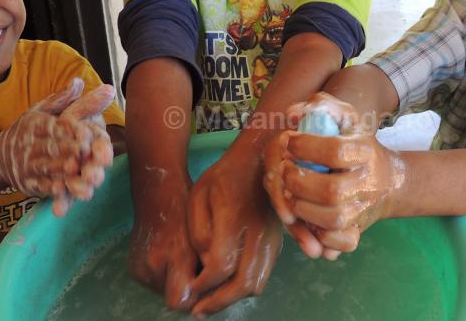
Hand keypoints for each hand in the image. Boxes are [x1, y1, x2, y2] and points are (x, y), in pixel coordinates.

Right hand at [0, 78, 115, 216]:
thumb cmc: (29, 130)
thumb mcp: (42, 111)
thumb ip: (63, 98)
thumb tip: (80, 80)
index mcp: (36, 123)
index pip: (55, 126)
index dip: (72, 130)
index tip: (88, 133)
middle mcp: (30, 143)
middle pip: (51, 147)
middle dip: (68, 150)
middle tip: (86, 152)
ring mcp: (27, 164)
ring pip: (46, 167)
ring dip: (60, 170)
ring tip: (75, 170)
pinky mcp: (27, 182)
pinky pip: (39, 186)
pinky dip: (49, 189)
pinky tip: (60, 191)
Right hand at [128, 179, 198, 310]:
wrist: (158, 194)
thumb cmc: (189, 211)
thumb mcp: (206, 236)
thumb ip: (208, 266)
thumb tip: (213, 292)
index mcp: (175, 255)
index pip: (180, 303)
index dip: (195, 299)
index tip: (206, 287)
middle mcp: (153, 266)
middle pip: (173, 300)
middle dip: (187, 290)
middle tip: (198, 270)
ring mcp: (140, 268)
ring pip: (164, 291)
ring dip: (176, 283)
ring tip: (184, 260)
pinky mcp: (133, 268)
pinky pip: (154, 282)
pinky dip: (164, 275)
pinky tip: (171, 256)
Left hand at [187, 151, 282, 316]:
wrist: (259, 160)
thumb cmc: (223, 176)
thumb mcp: (198, 196)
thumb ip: (198, 231)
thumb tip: (205, 263)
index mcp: (235, 220)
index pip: (220, 266)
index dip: (203, 284)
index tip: (190, 289)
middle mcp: (257, 234)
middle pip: (243, 283)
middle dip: (218, 302)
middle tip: (199, 311)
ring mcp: (271, 239)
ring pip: (257, 283)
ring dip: (233, 298)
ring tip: (211, 302)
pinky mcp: (276, 243)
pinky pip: (263, 274)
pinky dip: (245, 286)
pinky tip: (227, 286)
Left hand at [264, 93, 403, 255]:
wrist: (387, 180)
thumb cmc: (355, 143)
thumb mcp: (345, 117)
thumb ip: (321, 105)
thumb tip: (294, 114)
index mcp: (366, 151)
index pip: (336, 151)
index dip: (307, 147)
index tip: (291, 141)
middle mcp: (368, 182)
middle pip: (332, 191)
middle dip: (299, 182)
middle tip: (285, 171)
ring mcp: (364, 209)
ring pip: (334, 219)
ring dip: (304, 209)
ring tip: (291, 195)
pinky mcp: (358, 231)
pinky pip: (343, 242)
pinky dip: (322, 237)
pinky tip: (307, 220)